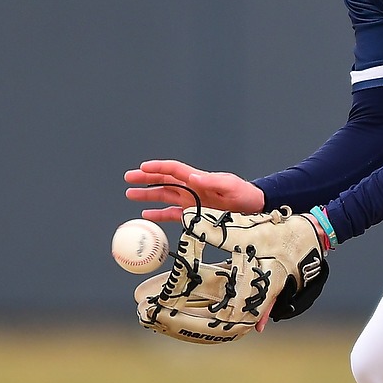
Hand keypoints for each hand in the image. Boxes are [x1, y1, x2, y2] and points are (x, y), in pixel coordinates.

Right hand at [123, 160, 266, 222]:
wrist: (254, 207)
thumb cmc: (244, 195)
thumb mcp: (230, 186)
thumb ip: (212, 181)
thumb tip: (194, 177)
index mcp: (198, 178)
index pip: (173, 169)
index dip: (158, 167)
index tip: (143, 167)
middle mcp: (191, 188)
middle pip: (163, 180)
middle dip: (145, 179)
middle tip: (129, 178)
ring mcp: (191, 200)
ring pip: (164, 195)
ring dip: (147, 195)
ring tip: (130, 194)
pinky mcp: (195, 213)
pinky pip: (173, 213)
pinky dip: (159, 214)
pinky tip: (147, 214)